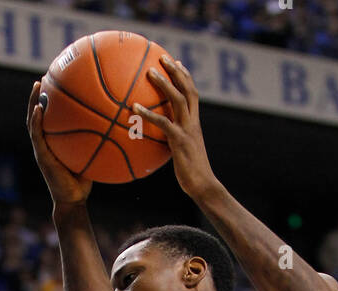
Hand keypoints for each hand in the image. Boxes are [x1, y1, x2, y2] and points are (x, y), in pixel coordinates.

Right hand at [27, 80, 92, 208]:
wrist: (73, 201)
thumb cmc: (83, 182)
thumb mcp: (91, 158)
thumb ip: (96, 142)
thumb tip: (116, 126)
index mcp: (53, 143)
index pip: (49, 119)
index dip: (49, 102)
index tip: (54, 84)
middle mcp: (45, 144)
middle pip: (38, 115)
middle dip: (38, 96)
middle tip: (43, 78)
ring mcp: (41, 150)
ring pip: (32, 122)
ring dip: (33, 103)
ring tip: (37, 86)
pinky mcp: (42, 157)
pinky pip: (37, 136)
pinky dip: (36, 121)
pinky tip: (39, 109)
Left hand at [133, 55, 215, 199]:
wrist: (203, 186)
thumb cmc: (192, 176)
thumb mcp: (182, 155)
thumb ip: (173, 144)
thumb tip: (158, 143)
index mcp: (195, 124)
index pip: (193, 94)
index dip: (186, 77)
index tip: (177, 63)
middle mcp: (193, 123)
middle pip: (187, 89)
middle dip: (176, 71)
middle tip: (163, 57)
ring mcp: (187, 130)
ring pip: (178, 99)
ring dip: (164, 83)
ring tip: (149, 72)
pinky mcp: (180, 141)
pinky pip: (162, 122)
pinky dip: (148, 113)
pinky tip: (133, 107)